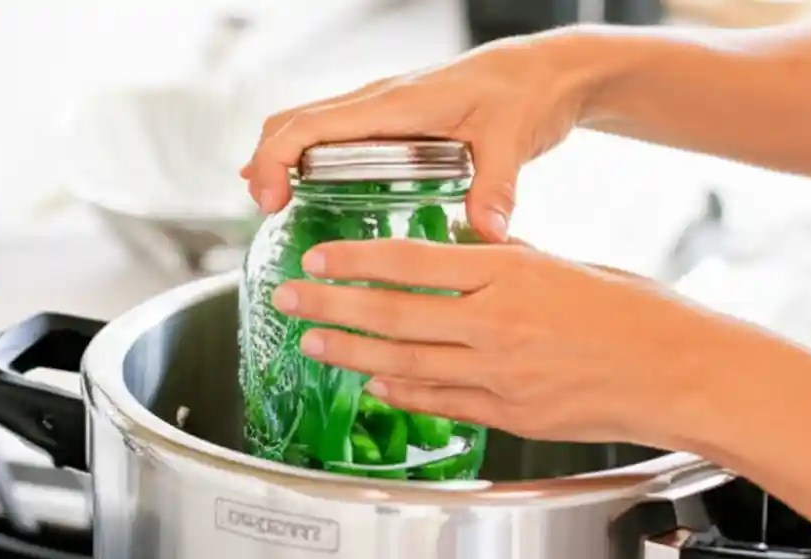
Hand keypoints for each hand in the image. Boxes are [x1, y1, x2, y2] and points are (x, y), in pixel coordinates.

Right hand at [241, 34, 594, 242]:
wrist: (546, 71)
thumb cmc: (528, 94)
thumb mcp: (513, 140)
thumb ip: (497, 187)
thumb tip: (489, 233)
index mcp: (396, 103)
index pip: (310, 124)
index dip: (275, 160)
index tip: (269, 201)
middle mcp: (380, 100)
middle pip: (294, 121)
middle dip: (266, 160)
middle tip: (264, 211)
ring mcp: (383, 107)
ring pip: (309, 123)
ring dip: (281, 156)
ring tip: (273, 204)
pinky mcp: (394, 118)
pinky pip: (333, 131)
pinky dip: (306, 153)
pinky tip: (305, 188)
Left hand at [271, 239, 742, 447]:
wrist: (683, 372)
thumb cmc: (638, 313)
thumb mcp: (567, 266)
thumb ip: (507, 265)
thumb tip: (461, 256)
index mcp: (512, 275)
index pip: (412, 264)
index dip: (356, 262)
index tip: (319, 259)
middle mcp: (497, 326)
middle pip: (392, 316)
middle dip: (330, 308)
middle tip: (289, 301)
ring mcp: (501, 376)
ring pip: (405, 364)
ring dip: (351, 354)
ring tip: (314, 343)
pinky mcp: (511, 415)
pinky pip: (441, 403)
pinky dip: (401, 392)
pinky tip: (374, 384)